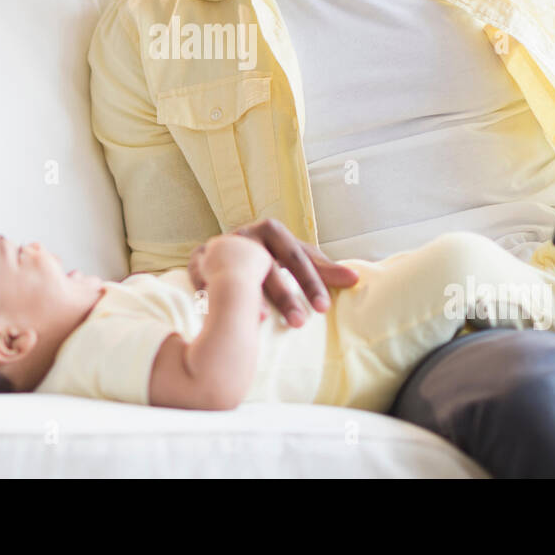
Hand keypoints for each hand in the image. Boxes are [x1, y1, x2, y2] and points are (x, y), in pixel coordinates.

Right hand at [188, 218, 358, 326]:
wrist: (223, 251)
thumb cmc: (268, 258)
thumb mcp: (295, 259)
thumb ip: (323, 269)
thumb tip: (357, 279)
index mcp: (271, 231)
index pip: (297, 255)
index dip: (312, 281)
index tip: (325, 308)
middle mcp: (245, 235)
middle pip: (268, 264)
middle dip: (284, 294)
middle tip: (301, 322)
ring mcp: (219, 246)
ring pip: (236, 270)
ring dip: (248, 296)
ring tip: (260, 321)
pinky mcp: (198, 261)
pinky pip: (204, 277)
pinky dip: (212, 294)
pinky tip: (221, 312)